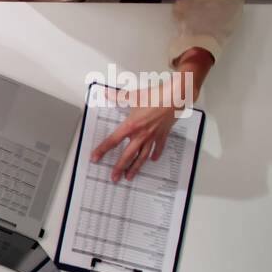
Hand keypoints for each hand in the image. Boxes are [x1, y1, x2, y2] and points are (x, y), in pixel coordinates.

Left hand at [90, 50, 210, 181]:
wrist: (176, 96)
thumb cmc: (155, 96)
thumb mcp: (133, 95)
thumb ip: (117, 96)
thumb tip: (105, 93)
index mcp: (131, 126)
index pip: (113, 141)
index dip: (102, 150)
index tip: (95, 158)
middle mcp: (141, 134)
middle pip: (128, 155)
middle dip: (120, 168)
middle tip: (114, 178)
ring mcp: (153, 136)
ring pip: (143, 156)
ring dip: (136, 167)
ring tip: (130, 176)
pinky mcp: (163, 134)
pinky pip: (159, 147)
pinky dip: (156, 154)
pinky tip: (153, 160)